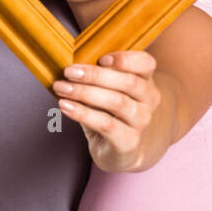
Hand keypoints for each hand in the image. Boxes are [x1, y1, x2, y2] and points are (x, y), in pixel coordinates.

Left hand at [54, 51, 161, 172]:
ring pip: (116, 102)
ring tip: (62, 88)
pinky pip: (106, 124)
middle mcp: (149, 100)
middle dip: (95, 75)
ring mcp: (142, 122)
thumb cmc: (109, 114)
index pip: (146, 63)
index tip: (101, 58)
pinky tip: (65, 106)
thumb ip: (97, 77)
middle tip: (69, 72)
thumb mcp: (106, 92)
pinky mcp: (130, 142)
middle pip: (128, 82)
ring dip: (85, 93)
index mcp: (146, 81)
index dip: (125, 58)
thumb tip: (71, 65)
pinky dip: (83, 113)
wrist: (119, 152)